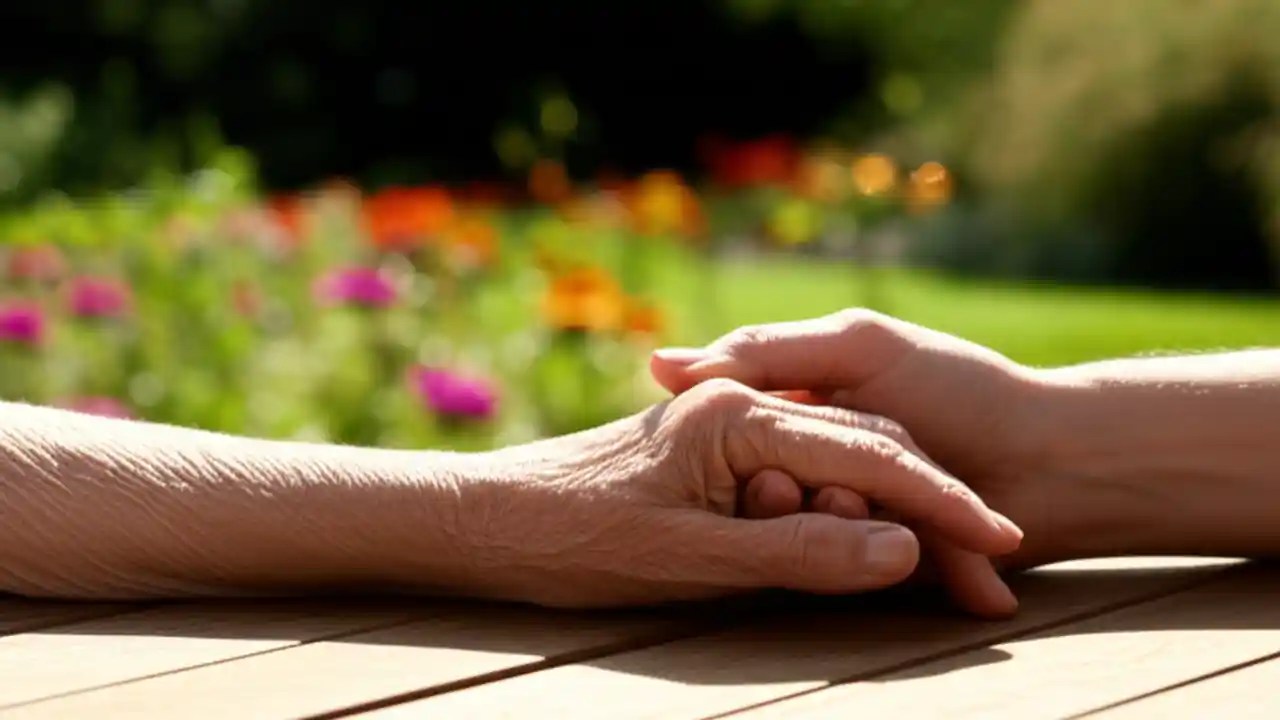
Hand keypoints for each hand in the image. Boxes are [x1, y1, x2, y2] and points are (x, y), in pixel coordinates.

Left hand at [454, 378, 1021, 607]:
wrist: (490, 523)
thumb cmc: (574, 538)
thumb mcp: (692, 559)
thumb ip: (798, 551)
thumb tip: (902, 553)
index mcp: (739, 416)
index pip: (870, 457)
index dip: (940, 504)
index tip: (998, 545)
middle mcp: (743, 410)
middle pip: (870, 458)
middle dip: (931, 522)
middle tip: (986, 591)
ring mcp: (732, 434)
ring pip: (845, 472)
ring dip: (894, 530)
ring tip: (950, 586)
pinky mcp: (721, 462)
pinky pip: (806, 487)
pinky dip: (844, 528)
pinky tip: (871, 561)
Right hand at [650, 310, 1049, 615]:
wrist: (1059, 461)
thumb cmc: (961, 389)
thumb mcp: (858, 347)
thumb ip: (767, 351)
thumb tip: (662, 366)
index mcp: (806, 403)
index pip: (731, 430)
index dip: (718, 449)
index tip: (715, 459)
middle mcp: (820, 457)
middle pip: (762, 485)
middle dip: (775, 497)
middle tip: (779, 496)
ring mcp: (848, 509)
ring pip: (799, 529)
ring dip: (813, 531)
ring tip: (847, 519)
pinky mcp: (878, 556)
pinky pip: (841, 566)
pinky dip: (852, 565)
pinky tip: (866, 555)